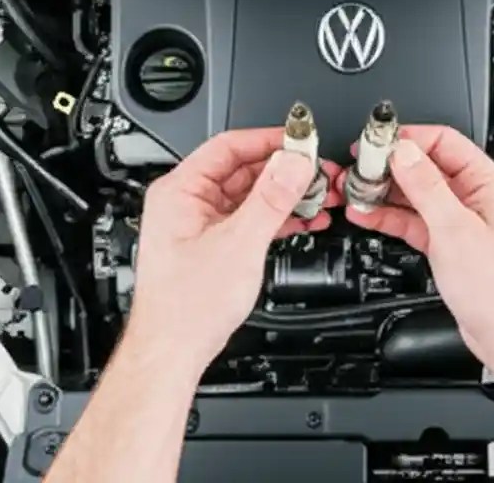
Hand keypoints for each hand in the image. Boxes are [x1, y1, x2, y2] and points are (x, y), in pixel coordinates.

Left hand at [128, 128, 341, 370]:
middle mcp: (187, 203)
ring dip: (285, 196)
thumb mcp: (239, 243)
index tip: (301, 142)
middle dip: (284, 171)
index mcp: (180, 191)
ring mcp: (201, 223)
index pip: (229, 146)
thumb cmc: (186, 306)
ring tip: (318, 197)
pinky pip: (250, 218)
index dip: (269, 141)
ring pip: (251, 195)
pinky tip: (303, 220)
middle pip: (244, 170)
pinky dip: (277, 218)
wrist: (174, 351)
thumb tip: (292, 162)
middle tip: (318, 172)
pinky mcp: (214, 244)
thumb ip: (270, 199)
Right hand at [342, 126, 493, 376]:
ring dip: (385, 193)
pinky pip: (415, 221)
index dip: (408, 139)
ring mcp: (461, 222)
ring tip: (355, 191)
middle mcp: (476, 199)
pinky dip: (391, 218)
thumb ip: (427, 188)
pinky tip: (368, 215)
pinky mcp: (449, 244)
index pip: (444, 142)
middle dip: (391, 167)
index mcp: (489, 185)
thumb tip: (404, 152)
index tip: (377, 143)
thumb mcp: (456, 230)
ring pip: (417, 196)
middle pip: (426, 168)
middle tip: (359, 169)